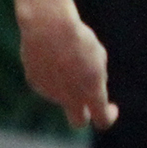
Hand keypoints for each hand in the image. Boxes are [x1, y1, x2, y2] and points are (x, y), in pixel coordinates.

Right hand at [18, 9, 119, 130]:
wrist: (48, 26)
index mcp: (91, 92)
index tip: (111, 107)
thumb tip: (90, 90)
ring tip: (66, 54)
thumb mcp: (97, 55)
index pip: (102, 118)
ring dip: (68, 82)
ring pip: (63, 93)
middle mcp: (70, 98)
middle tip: (88, 103)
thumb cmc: (78, 37)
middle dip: (84, 117)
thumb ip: (96, 77)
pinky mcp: (35, 82)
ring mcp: (50, 92)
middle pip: (78, 122)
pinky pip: (48, 82)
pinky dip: (53, 74)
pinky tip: (51, 54)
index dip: (109, 116)